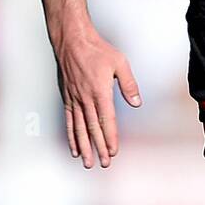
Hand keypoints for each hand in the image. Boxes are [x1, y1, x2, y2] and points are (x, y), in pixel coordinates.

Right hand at [55, 28, 140, 167]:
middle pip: (93, 128)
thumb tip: (136, 102)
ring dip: (84, 147)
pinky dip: (72, 136)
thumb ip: (129, 84)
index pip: (106, 120)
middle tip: (105, 164)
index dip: (110, 137)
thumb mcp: (119, 63)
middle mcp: (85, 98)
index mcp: (100, 91)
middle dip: (99, 148)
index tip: (113, 151)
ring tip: (88, 163)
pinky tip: (75, 148)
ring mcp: (75, 99)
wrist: (72, 40)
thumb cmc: (97, 50)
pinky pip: (69, 121)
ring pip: (79, 128)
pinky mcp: (68, 97)